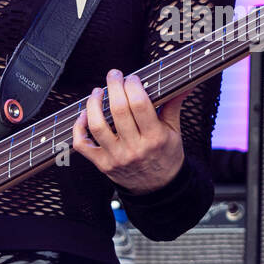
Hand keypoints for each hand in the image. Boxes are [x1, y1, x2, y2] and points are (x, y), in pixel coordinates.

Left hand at [73, 68, 191, 193]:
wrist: (159, 188)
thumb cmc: (166, 155)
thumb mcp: (174, 132)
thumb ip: (173, 106)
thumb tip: (184, 85)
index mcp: (155, 138)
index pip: (139, 104)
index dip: (133, 85)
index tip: (132, 78)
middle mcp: (134, 148)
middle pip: (118, 110)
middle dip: (114, 86)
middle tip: (114, 75)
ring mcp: (116, 157)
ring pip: (97, 125)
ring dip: (93, 104)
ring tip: (97, 92)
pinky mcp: (102, 164)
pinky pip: (82, 145)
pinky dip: (79, 128)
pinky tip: (84, 115)